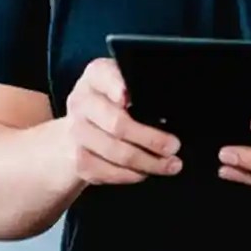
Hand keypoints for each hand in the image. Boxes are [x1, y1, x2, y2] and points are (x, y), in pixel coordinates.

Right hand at [63, 58, 181, 184]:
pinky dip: (130, 175)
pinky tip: (145, 172)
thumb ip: (141, 88)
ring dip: (147, 162)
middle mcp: (82, 101)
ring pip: (114, 152)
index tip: (129, 98)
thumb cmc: (113, 103)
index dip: (117, 86)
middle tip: (173, 146)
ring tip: (170, 165)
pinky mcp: (78, 158)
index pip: (105, 76)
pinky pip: (106, 171)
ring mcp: (76, 131)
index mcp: (97, 75)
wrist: (80, 129)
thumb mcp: (126, 84)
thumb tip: (168, 107)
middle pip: (116, 123)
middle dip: (150, 138)